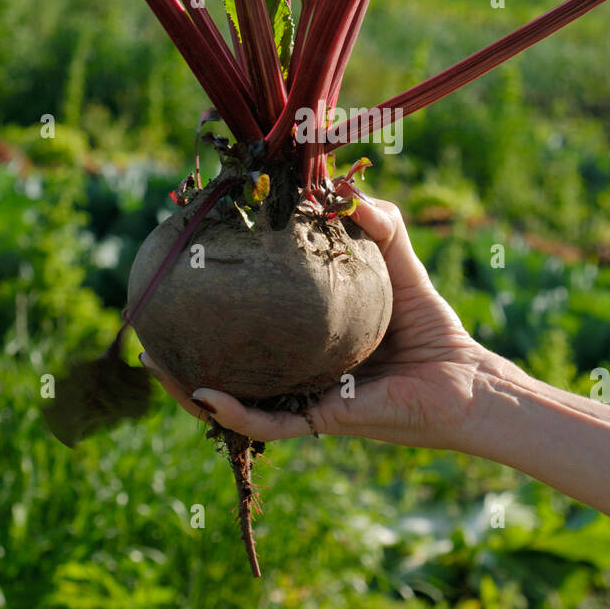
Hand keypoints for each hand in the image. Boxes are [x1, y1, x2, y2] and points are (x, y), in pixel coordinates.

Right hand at [141, 195, 522, 449]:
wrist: (464, 378)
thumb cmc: (430, 321)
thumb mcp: (397, 257)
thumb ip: (375, 220)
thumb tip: (341, 188)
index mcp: (302, 336)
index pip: (246, 323)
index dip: (210, 304)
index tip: (178, 273)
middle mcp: (294, 369)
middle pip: (224, 365)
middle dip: (179, 351)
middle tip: (144, 323)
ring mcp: (302, 398)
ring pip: (232, 400)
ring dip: (187, 387)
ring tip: (153, 360)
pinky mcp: (320, 420)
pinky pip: (267, 421)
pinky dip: (234, 410)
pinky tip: (204, 391)